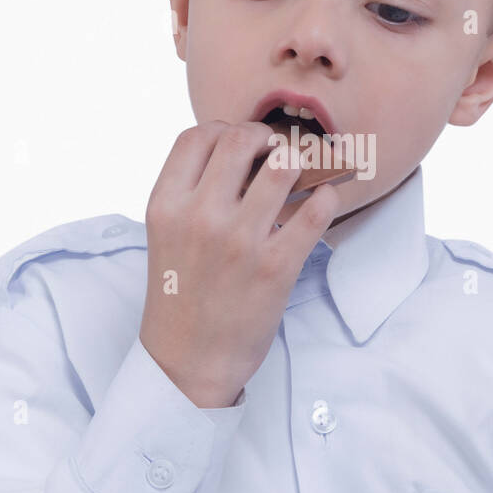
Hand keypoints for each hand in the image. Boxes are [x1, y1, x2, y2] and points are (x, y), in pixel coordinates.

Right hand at [140, 120, 339, 406]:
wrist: (188, 361)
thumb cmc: (181, 295)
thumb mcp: (167, 235)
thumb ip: (191, 192)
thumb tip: (241, 152)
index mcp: (166, 205)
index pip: (198, 135)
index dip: (225, 130)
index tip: (242, 144)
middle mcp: (200, 217)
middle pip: (241, 140)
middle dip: (266, 138)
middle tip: (277, 152)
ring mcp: (239, 241)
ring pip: (283, 166)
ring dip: (299, 163)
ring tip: (301, 174)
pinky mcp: (276, 267)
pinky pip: (316, 210)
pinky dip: (326, 198)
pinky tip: (322, 200)